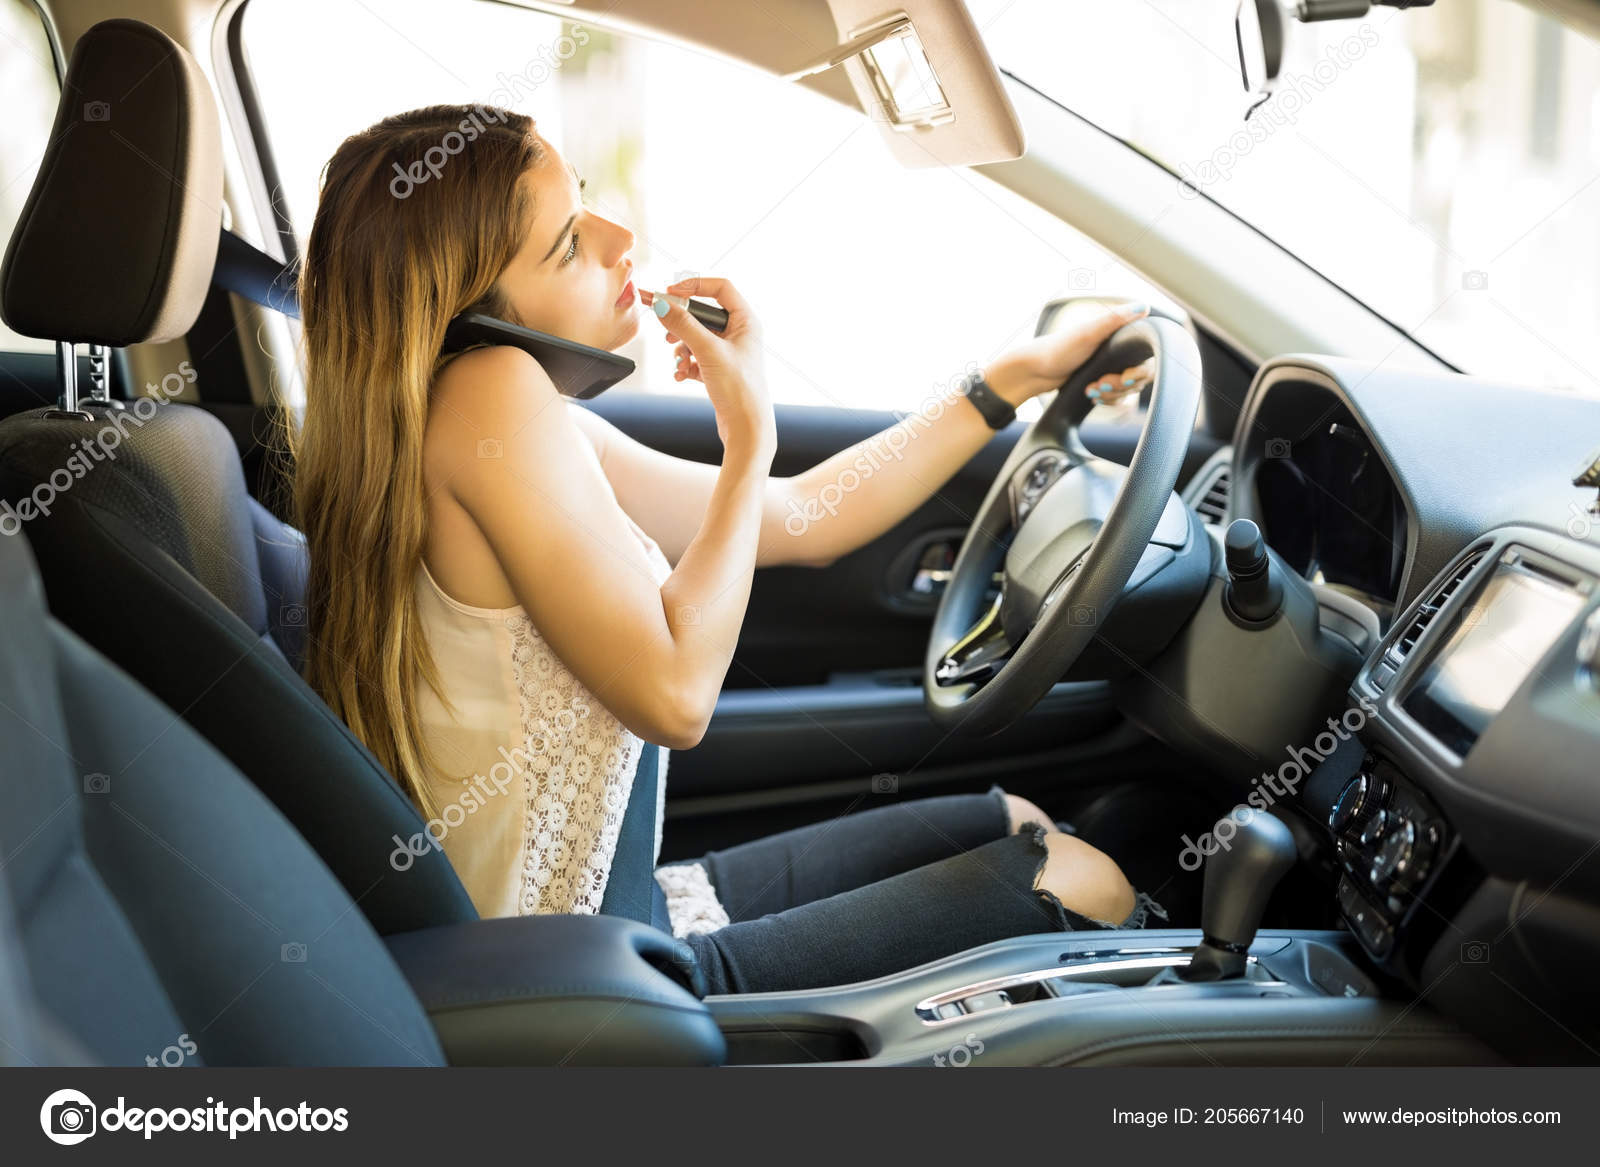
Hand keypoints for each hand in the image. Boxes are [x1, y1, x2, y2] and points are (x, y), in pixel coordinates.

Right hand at [643, 276, 774, 456]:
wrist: (747, 429)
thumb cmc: (739, 389)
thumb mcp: (708, 351)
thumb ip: (683, 325)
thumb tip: (661, 304)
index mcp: (747, 321)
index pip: (720, 288)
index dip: (694, 286)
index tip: (670, 293)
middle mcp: (740, 333)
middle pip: (703, 314)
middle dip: (682, 324)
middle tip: (667, 332)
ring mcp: (729, 351)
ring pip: (696, 336)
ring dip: (682, 348)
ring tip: (680, 362)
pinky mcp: (719, 369)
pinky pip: (695, 356)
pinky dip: (685, 364)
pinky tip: (681, 376)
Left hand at [983, 301, 1151, 406]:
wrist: (1034, 372)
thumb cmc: (1058, 349)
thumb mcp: (1087, 333)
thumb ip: (1115, 320)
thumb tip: (1144, 306)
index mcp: (1119, 336)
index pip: (1147, 360)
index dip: (1139, 373)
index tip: (1124, 378)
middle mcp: (1119, 351)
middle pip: (1138, 379)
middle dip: (1119, 386)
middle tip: (1098, 383)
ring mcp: (1110, 368)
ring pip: (1127, 391)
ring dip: (1110, 394)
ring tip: (1090, 390)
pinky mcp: (1101, 381)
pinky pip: (1116, 398)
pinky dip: (1105, 399)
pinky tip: (1090, 395)